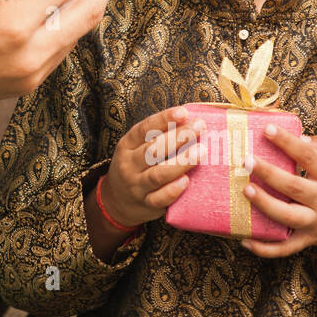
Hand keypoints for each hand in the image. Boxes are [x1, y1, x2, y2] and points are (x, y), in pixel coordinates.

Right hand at [100, 105, 207, 228]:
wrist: (116, 201)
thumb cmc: (134, 167)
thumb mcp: (135, 148)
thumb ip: (156, 137)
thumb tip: (190, 120)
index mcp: (127, 145)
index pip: (144, 129)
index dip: (163, 120)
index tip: (184, 112)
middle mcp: (129, 164)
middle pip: (153, 150)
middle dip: (179, 137)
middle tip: (200, 128)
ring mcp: (137, 185)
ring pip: (158, 174)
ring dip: (181, 162)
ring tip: (201, 152)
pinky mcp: (146, 204)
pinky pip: (159, 199)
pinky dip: (173, 190)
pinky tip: (186, 181)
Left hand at [239, 126, 316, 262]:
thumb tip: (301, 138)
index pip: (308, 156)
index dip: (287, 142)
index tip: (267, 130)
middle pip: (293, 187)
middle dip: (268, 173)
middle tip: (247, 160)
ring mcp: (316, 222)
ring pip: (288, 217)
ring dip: (265, 205)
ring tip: (246, 190)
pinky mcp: (310, 239)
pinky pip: (287, 248)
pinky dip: (266, 248)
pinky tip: (245, 240)